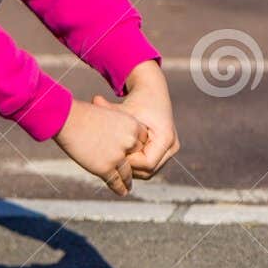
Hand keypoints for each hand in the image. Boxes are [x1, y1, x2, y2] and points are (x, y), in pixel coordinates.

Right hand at [53, 97, 150, 195]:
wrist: (67, 118)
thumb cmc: (83, 114)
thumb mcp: (108, 116)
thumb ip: (117, 129)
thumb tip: (119, 141)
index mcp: (132, 125)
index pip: (142, 142)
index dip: (136, 149)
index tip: (134, 155)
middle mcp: (129, 142)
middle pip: (137, 158)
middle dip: (134, 165)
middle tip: (133, 172)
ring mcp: (117, 156)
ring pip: (127, 173)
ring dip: (127, 181)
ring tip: (128, 187)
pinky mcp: (104, 168)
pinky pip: (116, 182)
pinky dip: (119, 188)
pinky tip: (122, 191)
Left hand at [93, 60, 179, 180]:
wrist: (153, 95)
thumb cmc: (137, 101)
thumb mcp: (125, 109)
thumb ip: (109, 109)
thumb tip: (95, 99)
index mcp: (165, 137)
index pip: (147, 163)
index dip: (129, 162)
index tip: (112, 154)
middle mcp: (172, 147)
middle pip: (148, 171)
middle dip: (129, 168)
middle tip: (110, 161)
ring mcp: (170, 151)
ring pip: (148, 172)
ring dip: (131, 168)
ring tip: (115, 158)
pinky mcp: (164, 153)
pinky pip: (148, 167)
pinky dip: (135, 165)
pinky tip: (121, 156)